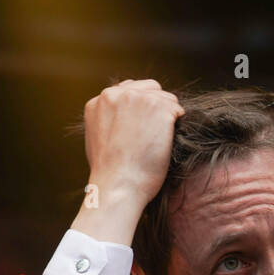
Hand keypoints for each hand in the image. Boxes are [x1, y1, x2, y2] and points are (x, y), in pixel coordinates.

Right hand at [83, 78, 185, 209]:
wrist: (118, 187)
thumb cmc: (111, 174)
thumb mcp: (96, 140)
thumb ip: (108, 120)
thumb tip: (121, 119)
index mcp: (100, 101)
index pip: (129, 90)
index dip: (141, 108)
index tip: (145, 125)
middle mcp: (117, 94)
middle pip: (149, 88)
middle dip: (156, 106)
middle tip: (157, 133)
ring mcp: (138, 99)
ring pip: (166, 98)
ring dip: (167, 117)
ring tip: (160, 142)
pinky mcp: (159, 108)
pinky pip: (177, 110)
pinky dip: (177, 125)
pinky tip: (167, 144)